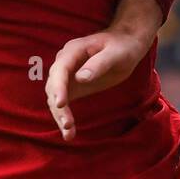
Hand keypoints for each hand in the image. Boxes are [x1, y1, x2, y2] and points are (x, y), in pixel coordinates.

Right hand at [45, 0, 161, 141]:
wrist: (126, 44)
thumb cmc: (122, 46)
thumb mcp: (115, 53)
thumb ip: (99, 64)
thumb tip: (81, 78)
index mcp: (73, 51)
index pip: (60, 70)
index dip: (58, 87)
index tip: (61, 103)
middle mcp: (65, 63)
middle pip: (54, 86)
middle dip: (58, 106)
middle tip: (67, 124)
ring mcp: (67, 76)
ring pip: (55, 98)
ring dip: (59, 115)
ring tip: (68, 133)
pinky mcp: (73, 87)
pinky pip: (63, 103)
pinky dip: (64, 117)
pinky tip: (70, 133)